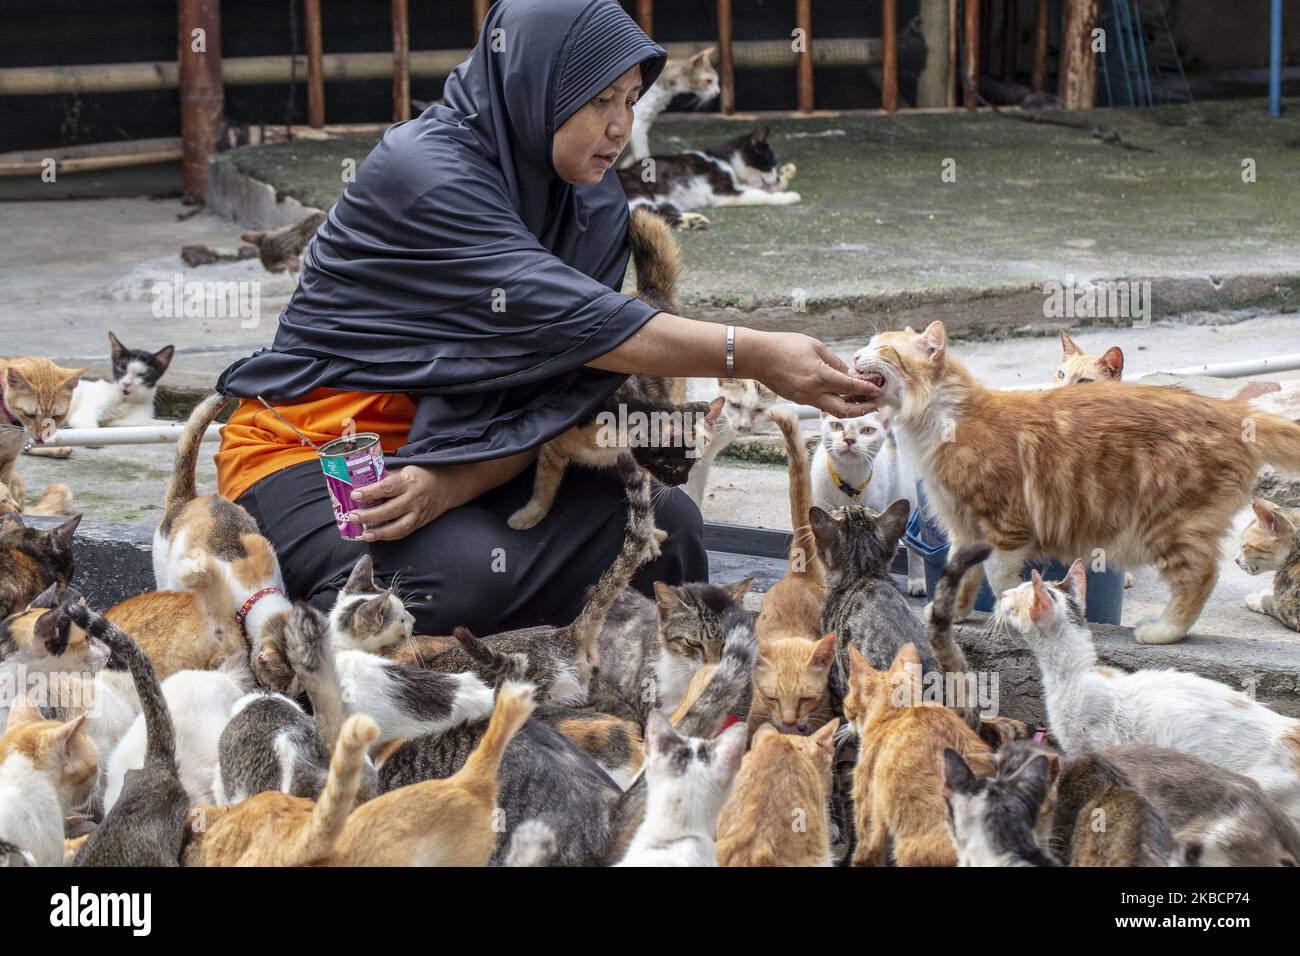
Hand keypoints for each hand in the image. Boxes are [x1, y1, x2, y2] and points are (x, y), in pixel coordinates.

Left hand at [348, 465, 458, 541]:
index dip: (370, 492)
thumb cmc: (420, 476)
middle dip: (369, 515)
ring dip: (380, 532)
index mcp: (408, 480)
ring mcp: (418, 513)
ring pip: (398, 526)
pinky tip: (376, 537)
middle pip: (390, 510)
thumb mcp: (404, 470)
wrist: (446, 486)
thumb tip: (360, 481)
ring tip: (364, 534)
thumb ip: (385, 476)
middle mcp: (414, 498)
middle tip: (353, 516)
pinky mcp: (420, 523)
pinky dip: (389, 536)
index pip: (387, 487)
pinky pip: (404, 532)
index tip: (355, 495)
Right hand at [741, 330, 878, 416]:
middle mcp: (813, 392)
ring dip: (849, 407)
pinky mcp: (799, 400)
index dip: (867, 389)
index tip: (878, 389)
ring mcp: (805, 399)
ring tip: (860, 401)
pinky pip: (821, 404)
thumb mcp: (815, 347)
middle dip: (862, 409)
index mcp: (820, 376)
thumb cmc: (785, 346)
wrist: (758, 357)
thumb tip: (848, 374)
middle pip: (844, 410)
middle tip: (874, 403)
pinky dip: (834, 402)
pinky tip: (841, 395)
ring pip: (832, 410)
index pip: (850, 387)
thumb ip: (834, 362)